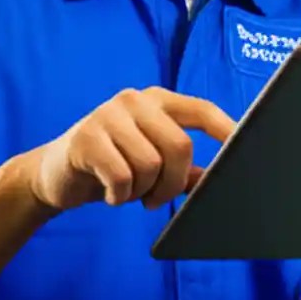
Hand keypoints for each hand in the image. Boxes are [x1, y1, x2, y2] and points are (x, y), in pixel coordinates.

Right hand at [28, 87, 236, 211]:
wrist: (55, 173)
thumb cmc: (112, 166)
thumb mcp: (151, 162)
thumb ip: (184, 167)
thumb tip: (219, 177)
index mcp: (157, 101)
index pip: (202, 110)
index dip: (226, 129)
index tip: (245, 147)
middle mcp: (135, 100)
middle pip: (180, 146)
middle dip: (173, 183)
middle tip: (156, 199)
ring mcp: (109, 115)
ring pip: (151, 165)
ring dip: (143, 192)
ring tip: (129, 192)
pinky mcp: (87, 138)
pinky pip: (122, 177)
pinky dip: (121, 196)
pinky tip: (111, 194)